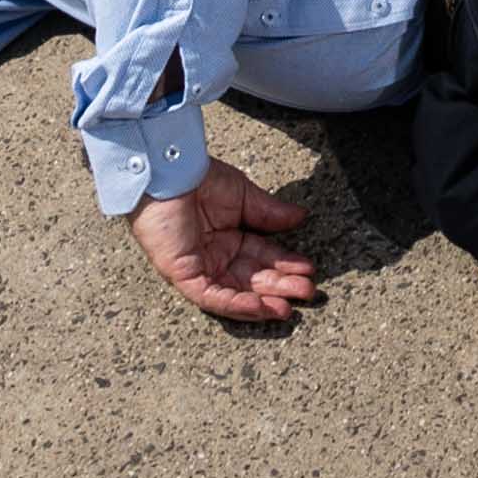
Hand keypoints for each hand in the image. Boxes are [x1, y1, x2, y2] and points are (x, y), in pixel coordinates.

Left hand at [136, 169, 318, 325]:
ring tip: (287, 307)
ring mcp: (198, 268)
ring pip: (234, 294)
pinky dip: (236, 304)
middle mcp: (214, 257)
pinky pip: (211, 296)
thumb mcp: (242, 195)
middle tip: (307, 292)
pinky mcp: (183, 275)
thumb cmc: (198, 178)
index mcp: (228, 237)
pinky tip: (259, 306)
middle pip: (252, 279)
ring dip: (261, 303)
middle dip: (279, 287)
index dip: (285, 264)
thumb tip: (300, 217)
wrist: (170, 170)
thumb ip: (269, 212)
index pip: (262, 257)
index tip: (307, 270)